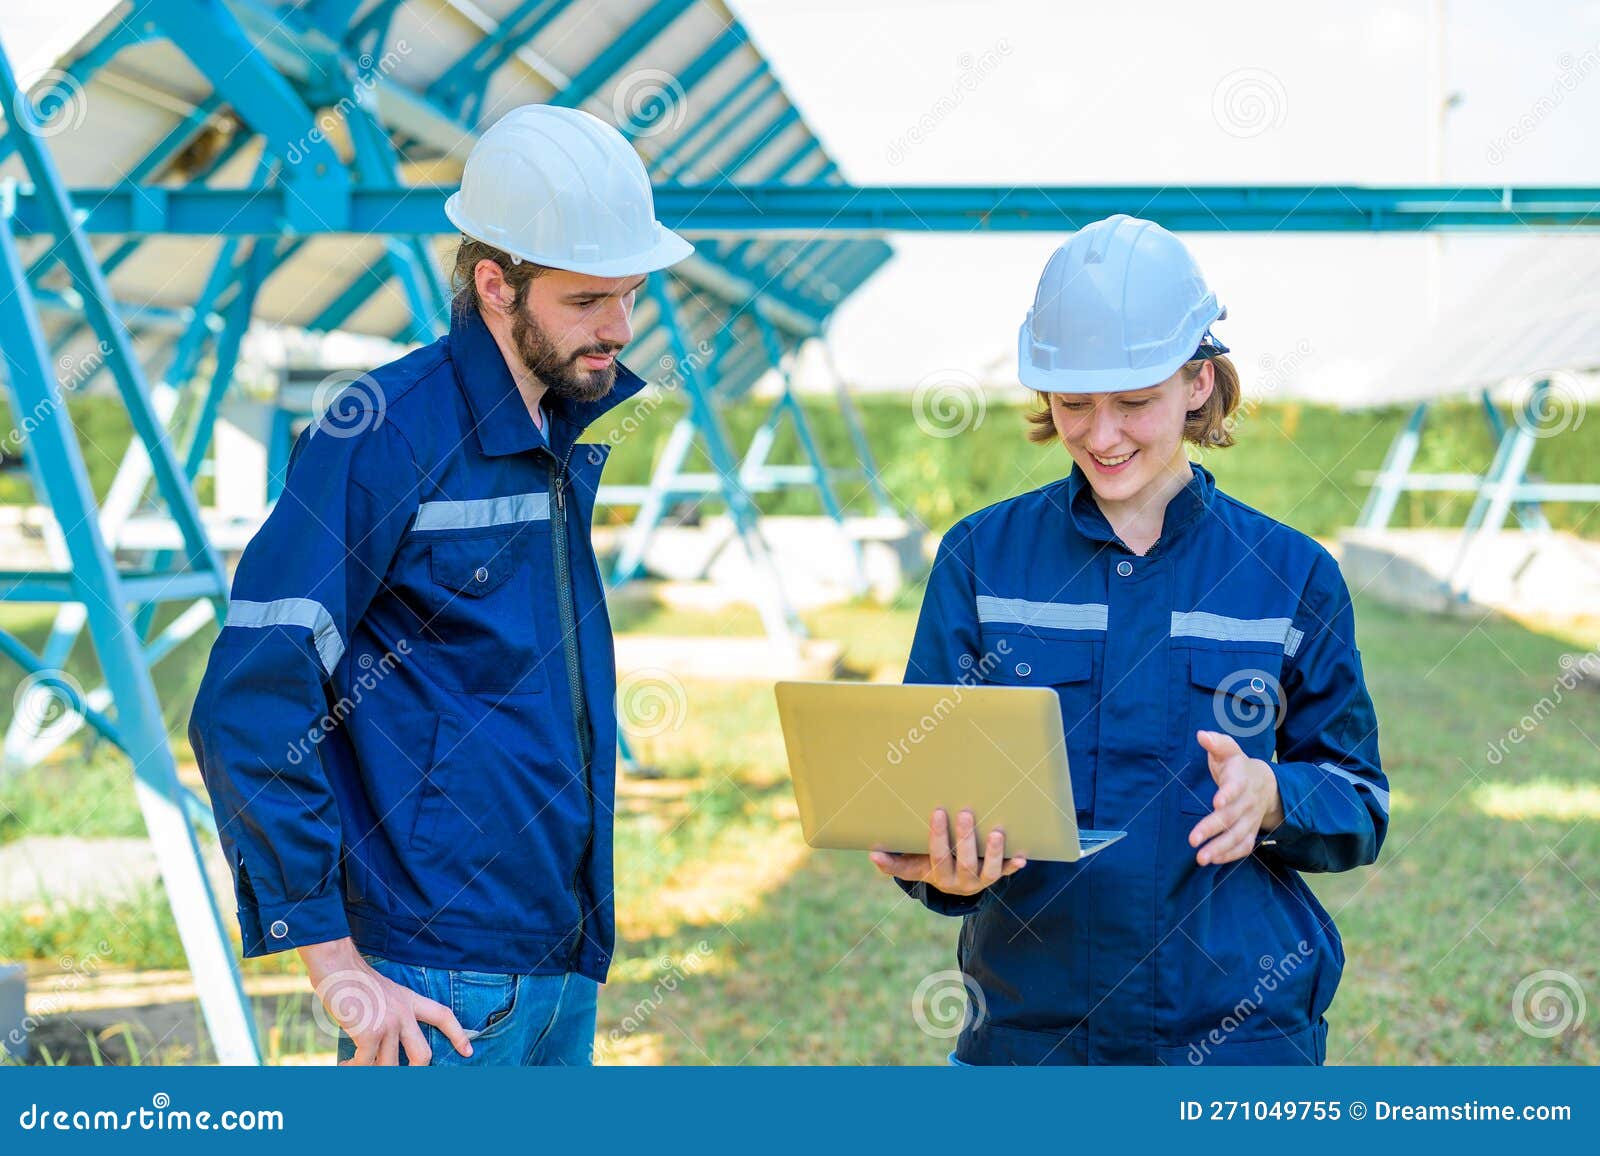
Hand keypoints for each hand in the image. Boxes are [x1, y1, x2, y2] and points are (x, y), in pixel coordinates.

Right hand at [299, 937, 473, 1065]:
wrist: (337, 964)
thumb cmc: (354, 978)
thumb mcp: (383, 992)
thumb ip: (391, 1013)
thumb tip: (385, 1043)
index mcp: (409, 1000)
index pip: (443, 1016)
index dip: (458, 1035)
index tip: (468, 1051)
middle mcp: (404, 1013)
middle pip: (423, 1054)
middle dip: (416, 1073)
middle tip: (404, 1077)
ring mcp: (389, 1024)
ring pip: (391, 1066)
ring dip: (373, 1072)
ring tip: (354, 1067)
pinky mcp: (370, 1033)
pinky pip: (366, 1065)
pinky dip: (353, 1069)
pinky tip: (344, 1065)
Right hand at [870, 808, 1025, 896]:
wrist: (956, 884)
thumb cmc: (931, 866)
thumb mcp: (913, 867)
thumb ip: (894, 864)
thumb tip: (872, 854)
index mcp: (939, 877)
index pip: (938, 856)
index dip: (938, 836)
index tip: (938, 811)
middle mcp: (962, 882)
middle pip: (965, 862)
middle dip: (966, 838)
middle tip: (967, 812)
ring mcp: (981, 881)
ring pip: (990, 871)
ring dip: (995, 853)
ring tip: (998, 832)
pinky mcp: (996, 877)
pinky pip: (1007, 873)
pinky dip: (1014, 865)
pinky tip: (1023, 856)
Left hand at [1188, 730, 1284, 865]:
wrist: (1266, 783)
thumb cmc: (1239, 765)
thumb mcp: (1229, 750)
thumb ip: (1216, 743)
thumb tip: (1202, 735)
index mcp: (1242, 779)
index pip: (1236, 786)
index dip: (1228, 793)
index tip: (1216, 802)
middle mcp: (1248, 801)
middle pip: (1232, 816)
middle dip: (1213, 828)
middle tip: (1193, 839)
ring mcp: (1250, 819)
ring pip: (1238, 836)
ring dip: (1220, 848)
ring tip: (1200, 858)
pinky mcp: (1250, 831)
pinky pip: (1243, 847)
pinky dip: (1230, 855)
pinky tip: (1212, 860)